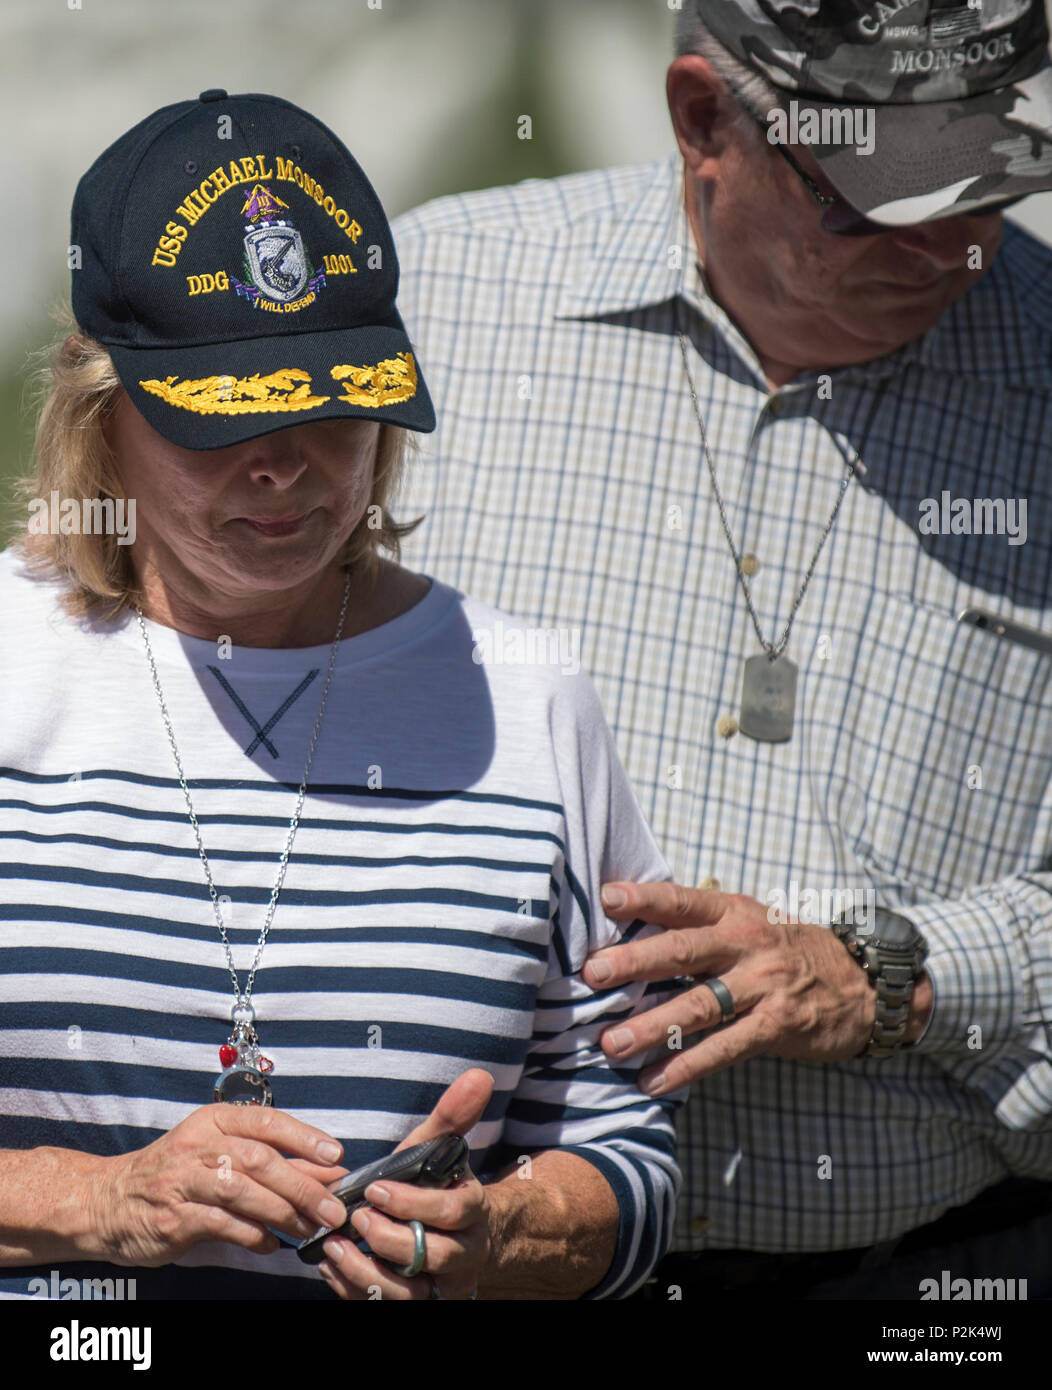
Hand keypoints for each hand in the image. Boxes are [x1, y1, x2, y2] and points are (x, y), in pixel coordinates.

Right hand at [89, 1105, 348, 1266]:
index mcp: (214, 1122)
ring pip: (243, 1191)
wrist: (107, 1201)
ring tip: (308, 1228)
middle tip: (332, 1206)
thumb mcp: (218, 1152)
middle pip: (260, 1159)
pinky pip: (222, 1224)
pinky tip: (270, 1244)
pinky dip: (252, 1235)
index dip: (304, 1137)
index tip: (335, 1155)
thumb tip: (328, 1169)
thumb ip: (272, 1159)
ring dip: (283, 1212)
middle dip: (303, 1184)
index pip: (266, 1120)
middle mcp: (199, 1145)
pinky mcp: (174, 1217)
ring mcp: (184, 1180)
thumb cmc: (173, 1174)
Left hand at [317, 1068, 493, 1300]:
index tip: (376, 1189)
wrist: (455, 1234)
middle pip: (433, 1256)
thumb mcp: (439, 1150)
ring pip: (410, 1293)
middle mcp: (465, 1254)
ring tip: (333, 1246)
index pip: (452, 1211)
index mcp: (473, 1211)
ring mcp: (442, 1287)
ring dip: (366, 1271)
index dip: (414, 1202)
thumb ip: (452, 1116)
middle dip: (389, 1238)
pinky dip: (354, 1288)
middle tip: (354, 1219)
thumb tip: (478, 1075)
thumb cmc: (437, 1184)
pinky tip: (331, 1265)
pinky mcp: (418, 1306)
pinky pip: (387, 1307)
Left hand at [582, 881, 883, 1092]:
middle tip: (592, 973)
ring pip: (700, 1005)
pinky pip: (724, 1048)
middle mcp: (747, 944)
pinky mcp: (776, 1026)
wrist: (864, 984)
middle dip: (635, 961)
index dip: (645, 897)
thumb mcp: (750, 922)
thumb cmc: (788, 951)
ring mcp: (764, 986)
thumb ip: (699, 927)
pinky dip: (686, 1066)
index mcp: (735, 912)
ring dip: (652, 1026)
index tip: (606, 898)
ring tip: (611, 1043)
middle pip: (684, 950)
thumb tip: (629, 931)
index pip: (684, 900)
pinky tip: (653, 1079)